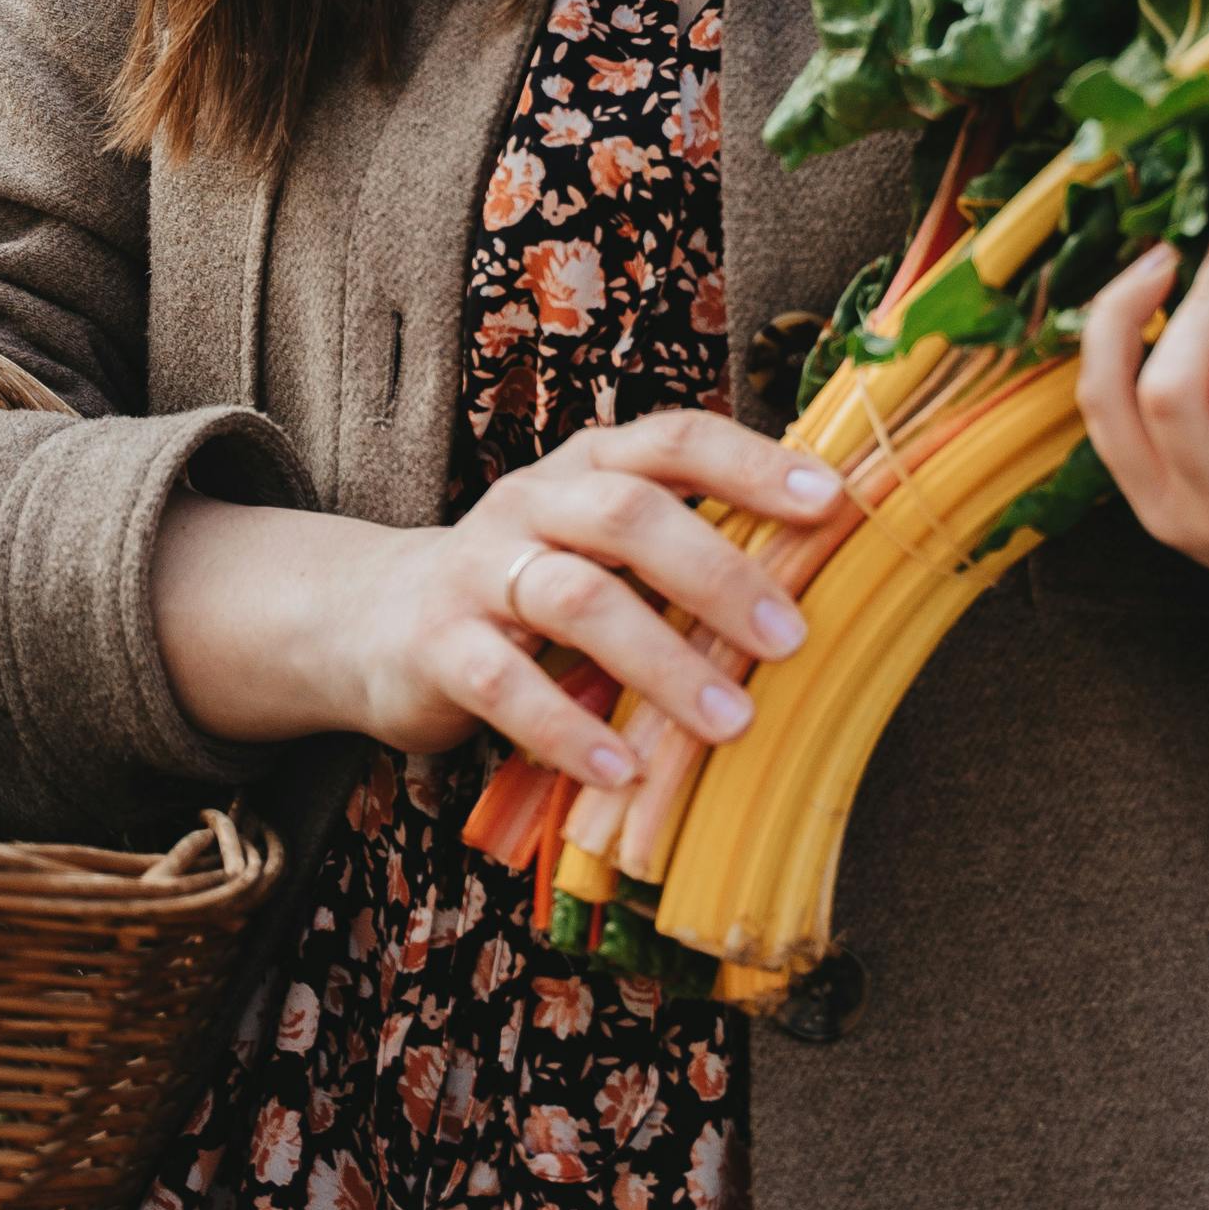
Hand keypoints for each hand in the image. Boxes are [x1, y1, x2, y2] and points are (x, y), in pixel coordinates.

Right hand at [154, 408, 841, 783]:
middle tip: (790, 640)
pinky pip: (505, 681)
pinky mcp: (437, 643)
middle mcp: (533, 500)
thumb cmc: (530, 583)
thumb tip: (822, 576)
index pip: (676, 440)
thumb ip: (685, 550)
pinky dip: (567, 728)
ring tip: (730, 723)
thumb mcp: (600, 547)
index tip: (831, 504)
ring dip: (662, 663)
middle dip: (718, 575)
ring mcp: (480, 568)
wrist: (376, 620)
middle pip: (629, 514)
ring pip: (576, 598)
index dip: (753, 463)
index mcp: (590, 465)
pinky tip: (624, 768)